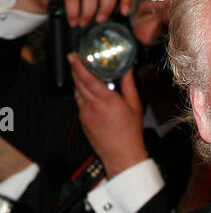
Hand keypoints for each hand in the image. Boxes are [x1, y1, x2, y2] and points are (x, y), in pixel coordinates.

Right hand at [13, 0, 131, 26]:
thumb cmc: (69, 1)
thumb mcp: (86, 7)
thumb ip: (98, 13)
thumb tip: (109, 32)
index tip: (124, 12)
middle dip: (106, 8)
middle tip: (99, 21)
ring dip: (88, 12)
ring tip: (82, 24)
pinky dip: (73, 12)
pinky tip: (72, 20)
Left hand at [70, 58, 146, 179]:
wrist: (122, 156)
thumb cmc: (129, 135)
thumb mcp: (134, 107)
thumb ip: (129, 86)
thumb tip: (127, 71)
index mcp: (106, 100)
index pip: (87, 78)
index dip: (78, 65)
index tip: (74, 56)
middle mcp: (93, 106)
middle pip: (78, 82)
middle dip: (75, 69)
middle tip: (75, 60)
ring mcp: (85, 114)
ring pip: (77, 92)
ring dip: (78, 82)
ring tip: (83, 76)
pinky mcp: (82, 122)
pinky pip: (79, 104)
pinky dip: (81, 96)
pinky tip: (88, 95)